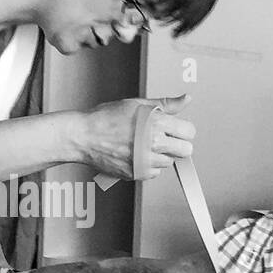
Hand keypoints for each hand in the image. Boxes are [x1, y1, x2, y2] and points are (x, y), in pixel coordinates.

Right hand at [78, 95, 193, 180]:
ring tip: (144, 145)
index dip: (183, 129)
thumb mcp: (137, 104)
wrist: (84, 136)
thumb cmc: (106, 118)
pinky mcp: (137, 173)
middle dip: (177, 144)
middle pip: (185, 151)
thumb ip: (165, 104)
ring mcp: (145, 161)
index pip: (189, 131)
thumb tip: (185, 99)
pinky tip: (137, 154)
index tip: (175, 129)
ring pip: (169, 162)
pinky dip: (148, 165)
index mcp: (156, 123)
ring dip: (161, 155)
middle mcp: (153, 143)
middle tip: (164, 138)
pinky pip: (154, 172)